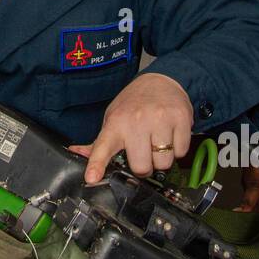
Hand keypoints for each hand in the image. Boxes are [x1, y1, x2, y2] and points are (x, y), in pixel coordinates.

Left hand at [68, 72, 192, 183]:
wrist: (161, 80)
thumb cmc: (134, 104)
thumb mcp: (113, 119)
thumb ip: (99, 142)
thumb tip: (77, 152)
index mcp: (116, 123)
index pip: (103, 147)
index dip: (97, 164)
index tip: (92, 177)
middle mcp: (137, 121)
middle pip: (142, 167)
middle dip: (145, 166)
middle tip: (144, 152)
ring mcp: (160, 119)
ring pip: (164, 163)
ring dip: (162, 159)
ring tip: (158, 142)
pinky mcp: (180, 119)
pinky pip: (181, 152)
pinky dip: (177, 150)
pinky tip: (170, 136)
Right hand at [236, 77, 258, 211]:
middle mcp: (257, 146)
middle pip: (251, 179)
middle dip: (252, 200)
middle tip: (254, 216)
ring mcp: (250, 142)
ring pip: (246, 171)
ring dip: (249, 190)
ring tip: (250, 207)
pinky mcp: (247, 138)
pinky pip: (245, 162)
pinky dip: (248, 176)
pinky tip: (250, 186)